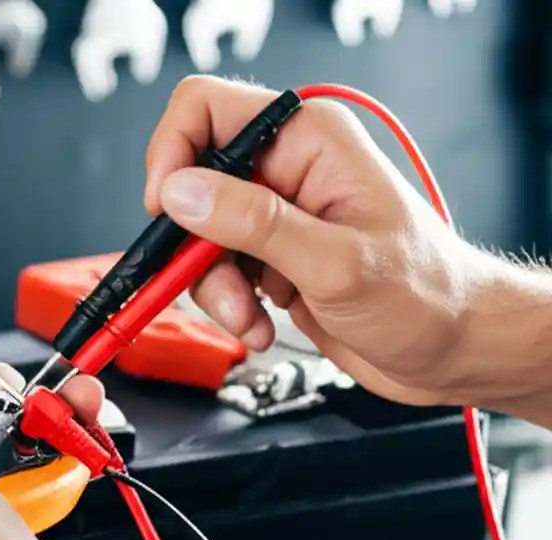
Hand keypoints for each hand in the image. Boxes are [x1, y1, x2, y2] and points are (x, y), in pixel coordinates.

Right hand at [145, 75, 551, 413]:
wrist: (451, 348)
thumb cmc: (426, 295)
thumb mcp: (335, 261)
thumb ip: (253, 223)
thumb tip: (183, 190)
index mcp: (308, 141)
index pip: (206, 110)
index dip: (173, 153)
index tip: (168, 207)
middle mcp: (286, 169)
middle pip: (190, 182)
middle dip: (192, 243)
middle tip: (214, 281)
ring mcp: (274, 215)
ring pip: (194, 236)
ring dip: (211, 287)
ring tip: (249, 316)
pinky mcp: (266, 257)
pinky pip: (212, 273)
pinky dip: (227, 306)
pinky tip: (258, 323)